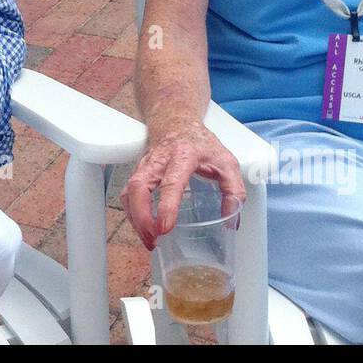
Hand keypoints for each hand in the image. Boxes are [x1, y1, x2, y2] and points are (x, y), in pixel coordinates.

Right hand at [120, 116, 245, 249]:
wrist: (176, 122)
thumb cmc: (201, 144)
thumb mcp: (227, 162)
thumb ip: (234, 190)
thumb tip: (230, 221)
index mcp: (183, 157)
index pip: (171, 183)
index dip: (166, 206)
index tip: (165, 228)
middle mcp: (158, 161)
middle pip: (138, 187)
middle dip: (141, 217)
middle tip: (153, 239)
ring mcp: (144, 166)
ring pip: (129, 192)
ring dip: (135, 219)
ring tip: (149, 240)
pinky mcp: (137, 173)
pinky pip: (127, 194)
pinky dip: (131, 214)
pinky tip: (143, 229)